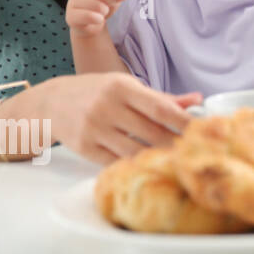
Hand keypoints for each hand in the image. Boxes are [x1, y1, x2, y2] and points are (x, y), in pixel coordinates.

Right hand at [15, 74, 199, 165]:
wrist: (51, 103)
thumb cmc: (97, 92)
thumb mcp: (126, 86)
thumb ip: (162, 97)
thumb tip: (198, 100)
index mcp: (121, 87)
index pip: (160, 108)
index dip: (184, 122)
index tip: (203, 131)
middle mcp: (107, 107)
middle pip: (151, 132)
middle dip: (176, 143)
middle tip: (195, 152)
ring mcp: (94, 129)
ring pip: (135, 150)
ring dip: (157, 157)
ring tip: (177, 161)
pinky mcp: (84, 148)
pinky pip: (116, 162)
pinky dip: (134, 165)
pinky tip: (149, 166)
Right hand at [66, 0, 132, 38]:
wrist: (91, 23)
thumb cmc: (103, 5)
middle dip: (112, 0)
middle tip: (110, 5)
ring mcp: (72, 0)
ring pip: (97, 5)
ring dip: (105, 11)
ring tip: (101, 12)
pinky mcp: (70, 15)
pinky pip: (90, 16)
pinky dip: (98, 19)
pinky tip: (97, 19)